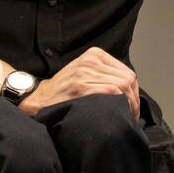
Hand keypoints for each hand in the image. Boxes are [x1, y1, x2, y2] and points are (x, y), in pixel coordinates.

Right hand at [19, 47, 138, 119]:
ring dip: (128, 104)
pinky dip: (119, 104)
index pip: (127, 72)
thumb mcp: (84, 73)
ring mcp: (86, 71)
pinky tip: (117, 115)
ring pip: (122, 86)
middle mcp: (92, 60)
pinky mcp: (82, 85)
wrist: (38, 98)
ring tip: (125, 118)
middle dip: (133, 100)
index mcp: (95, 55)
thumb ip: (105, 76)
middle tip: (131, 115)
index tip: (132, 106)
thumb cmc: (63, 91)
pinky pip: (112, 92)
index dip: (134, 92)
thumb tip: (130, 91)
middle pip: (128, 79)